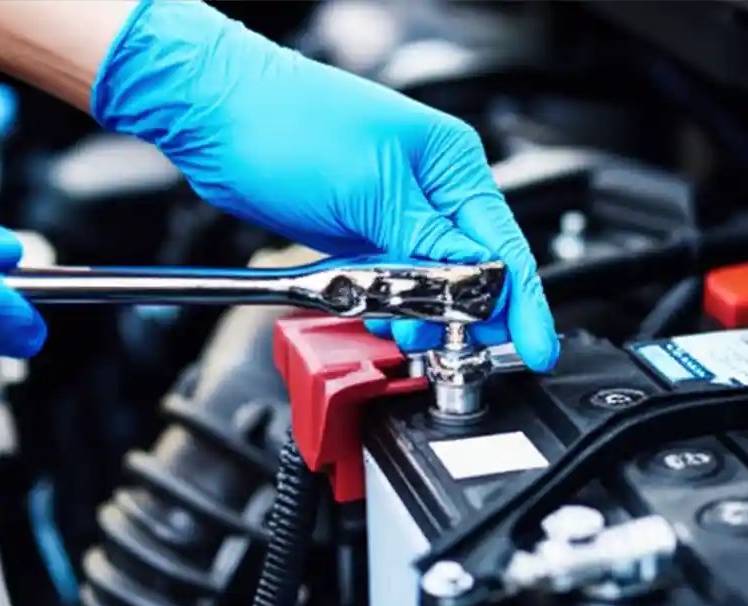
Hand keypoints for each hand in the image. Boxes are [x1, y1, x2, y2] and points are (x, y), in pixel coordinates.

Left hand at [92, 1, 558, 370]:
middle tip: (449, 347)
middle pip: (470, 268)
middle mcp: (428, 184)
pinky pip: (388, 277)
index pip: (503, 243)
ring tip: (401, 330)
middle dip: (463, 313)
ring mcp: (392, 207)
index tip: (535, 346)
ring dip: (418, 312)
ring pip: (428, 280)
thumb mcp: (370, 192)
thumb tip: (477, 282)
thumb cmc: (286, 123)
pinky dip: (385, 301)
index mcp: (449, 161)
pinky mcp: (359, 227)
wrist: (212, 115)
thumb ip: (427, 245)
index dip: (522, 302)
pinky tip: (377, 313)